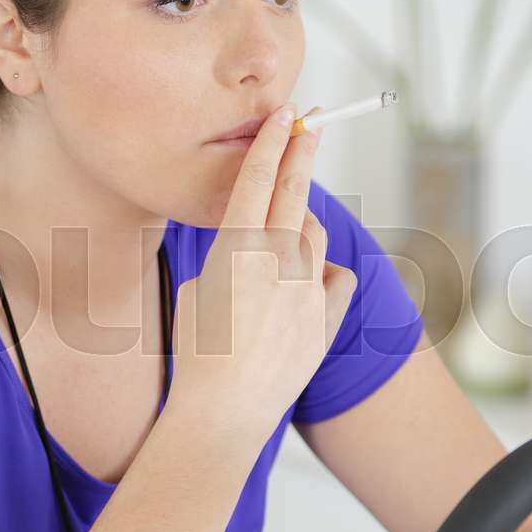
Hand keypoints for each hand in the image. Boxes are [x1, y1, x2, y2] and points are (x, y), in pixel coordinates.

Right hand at [171, 103, 355, 440]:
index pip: (258, 180)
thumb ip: (232, 255)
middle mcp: (276, 263)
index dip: (271, 143)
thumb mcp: (198, 290)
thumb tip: (255, 238)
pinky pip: (335, 278)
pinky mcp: (325, 320)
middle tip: (309, 128)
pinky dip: (323, 272)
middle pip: (295, 193)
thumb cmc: (195, 354)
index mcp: (235, 251)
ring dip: (299, 225)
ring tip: (280, 234)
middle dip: (301, 156)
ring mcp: (306, 290)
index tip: (284, 115)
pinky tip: (308, 282)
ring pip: (313, 236)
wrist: (221, 415)